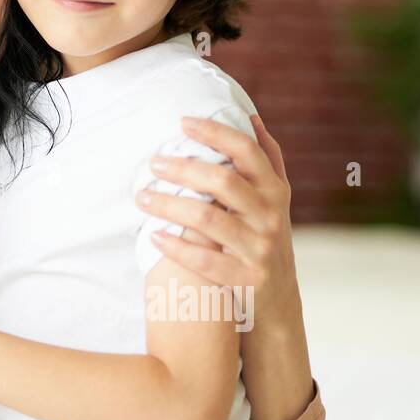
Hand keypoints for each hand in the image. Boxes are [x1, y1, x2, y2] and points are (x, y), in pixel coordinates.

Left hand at [138, 113, 298, 327]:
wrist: (278, 302)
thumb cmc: (265, 238)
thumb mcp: (274, 200)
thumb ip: (265, 160)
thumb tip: (250, 118)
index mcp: (274, 191)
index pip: (247, 152)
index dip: (216, 133)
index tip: (182, 122)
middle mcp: (270, 216)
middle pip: (224, 182)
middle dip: (184, 169)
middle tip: (153, 162)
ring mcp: (260, 249)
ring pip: (209, 220)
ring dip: (169, 206)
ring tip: (142, 197)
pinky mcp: (247, 279)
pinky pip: (205, 261)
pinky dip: (177, 248)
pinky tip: (154, 236)